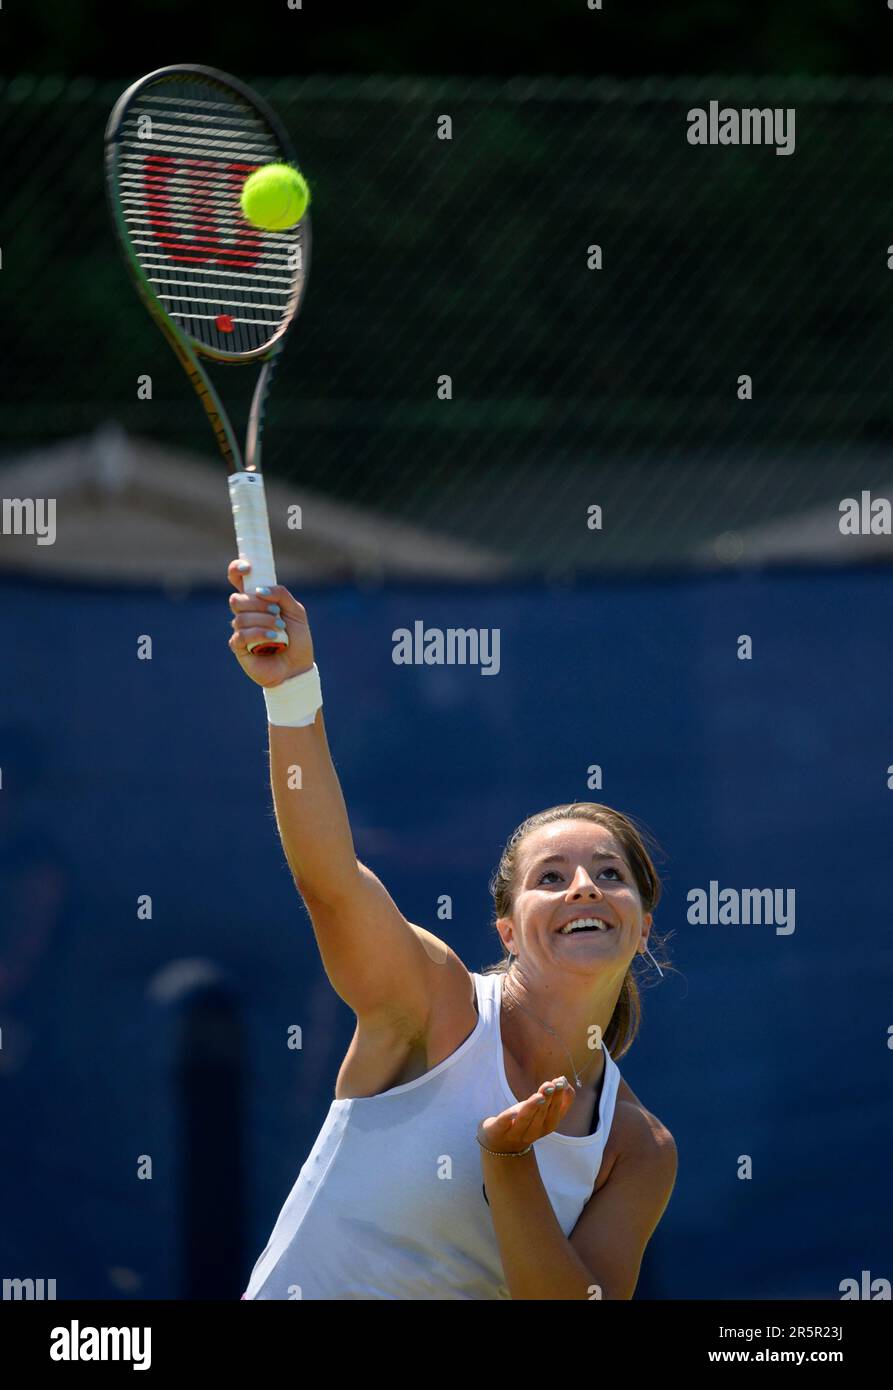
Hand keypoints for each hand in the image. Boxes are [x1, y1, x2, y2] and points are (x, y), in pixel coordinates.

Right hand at [227, 559, 314, 688]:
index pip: (238, 580)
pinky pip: (241, 634)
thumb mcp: (297, 612)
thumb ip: (282, 595)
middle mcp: (246, 613)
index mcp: (257, 600)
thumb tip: (260, 589)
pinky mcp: (238, 646)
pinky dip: (258, 633)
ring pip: (240, 617)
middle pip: (237, 599)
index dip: (237, 570)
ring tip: (280, 629)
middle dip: (257, 603)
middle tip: (276, 612)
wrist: (297, 667)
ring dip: (263, 620)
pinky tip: (272, 638)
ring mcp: (240, 629)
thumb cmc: (297, 638)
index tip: (248, 568)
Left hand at [477, 1076, 574, 1154]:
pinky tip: (513, 1112)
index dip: (561, 1099)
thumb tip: (564, 1080)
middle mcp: (532, 1133)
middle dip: (548, 1099)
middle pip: (542, 1116)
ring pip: (525, 1119)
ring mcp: (514, 1133)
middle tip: (552, 1084)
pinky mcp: (497, 1130)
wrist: (499, 1146)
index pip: (556, 1114)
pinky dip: (508, 1119)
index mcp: (545, 1127)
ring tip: (540, 1095)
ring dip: (533, 1107)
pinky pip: (503, 1124)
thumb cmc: (524, 1122)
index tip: (563, 1082)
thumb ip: (554, 1099)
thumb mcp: (540, 1112)